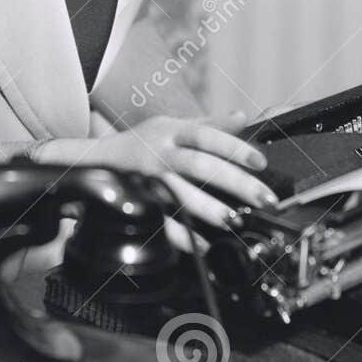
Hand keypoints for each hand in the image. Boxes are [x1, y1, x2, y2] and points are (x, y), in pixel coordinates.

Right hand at [44, 114, 276, 227]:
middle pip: (200, 165)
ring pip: (179, 195)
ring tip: (235, 220)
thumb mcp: (173, 126)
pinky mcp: (140, 204)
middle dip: (234, 182)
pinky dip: (184, 238)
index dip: (233, 146)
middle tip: (263, 197)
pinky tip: (206, 245)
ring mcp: (148, 180)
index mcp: (171, 132)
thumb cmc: (146, 141)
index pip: (205, 135)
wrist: (98, 157)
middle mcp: (160, 155)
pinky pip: (162, 224)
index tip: (260, 161)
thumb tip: (241, 116)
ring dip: (208, 209)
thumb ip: (209, 124)